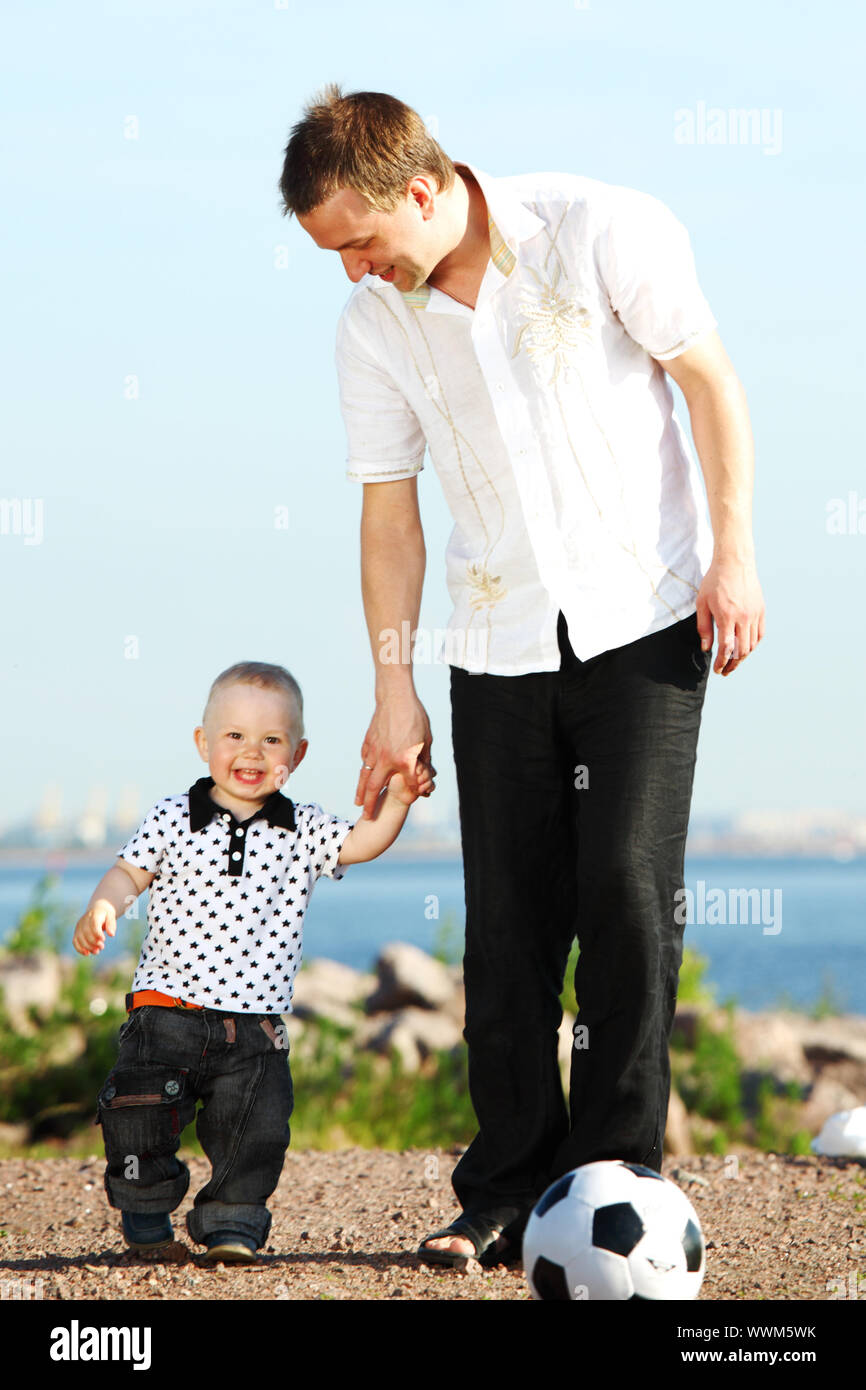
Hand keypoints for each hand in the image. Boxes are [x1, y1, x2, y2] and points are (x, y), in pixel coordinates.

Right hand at [72, 900, 116, 955]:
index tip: (103, 939)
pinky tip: (87, 953)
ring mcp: (79, 926)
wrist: (97, 909)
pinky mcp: (76, 932)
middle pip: (86, 932)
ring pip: (79, 938)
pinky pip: (75, 941)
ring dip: (87, 947)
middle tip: (102, 947)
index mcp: (94, 915)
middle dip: (93, 942)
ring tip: (96, 952)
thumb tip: (111, 934)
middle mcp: (84, 920)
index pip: (93, 925)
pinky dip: (79, 948)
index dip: (97, 933)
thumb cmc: (105, 914)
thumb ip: (111, 924)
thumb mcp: (111, 916)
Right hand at [356, 694, 434, 817]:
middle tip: (367, 817)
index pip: (408, 785)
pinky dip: (365, 770)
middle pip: (376, 788)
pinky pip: (366, 761)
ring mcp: (374, 752)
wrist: (395, 697)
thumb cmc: (415, 718)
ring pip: (365, 777)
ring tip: (358, 803)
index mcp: (405, 760)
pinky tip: (365, 777)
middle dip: (371, 805)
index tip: (416, 796)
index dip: (414, 792)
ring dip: (361, 792)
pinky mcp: (368, 743)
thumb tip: (426, 777)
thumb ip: (424, 762)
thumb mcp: (427, 741)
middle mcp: (387, 759)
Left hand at [695, 552, 764, 675]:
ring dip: (743, 657)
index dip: (722, 662)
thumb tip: (706, 648)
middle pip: (742, 651)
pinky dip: (753, 645)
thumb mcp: (702, 603)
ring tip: (734, 662)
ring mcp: (754, 614)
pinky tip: (745, 649)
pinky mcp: (761, 611)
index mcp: (727, 616)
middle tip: (725, 671)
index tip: (717, 670)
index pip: (727, 648)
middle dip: (733, 664)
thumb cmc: (714, 581)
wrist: (735, 562)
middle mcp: (743, 618)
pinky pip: (760, 634)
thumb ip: (704, 627)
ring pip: (752, 644)